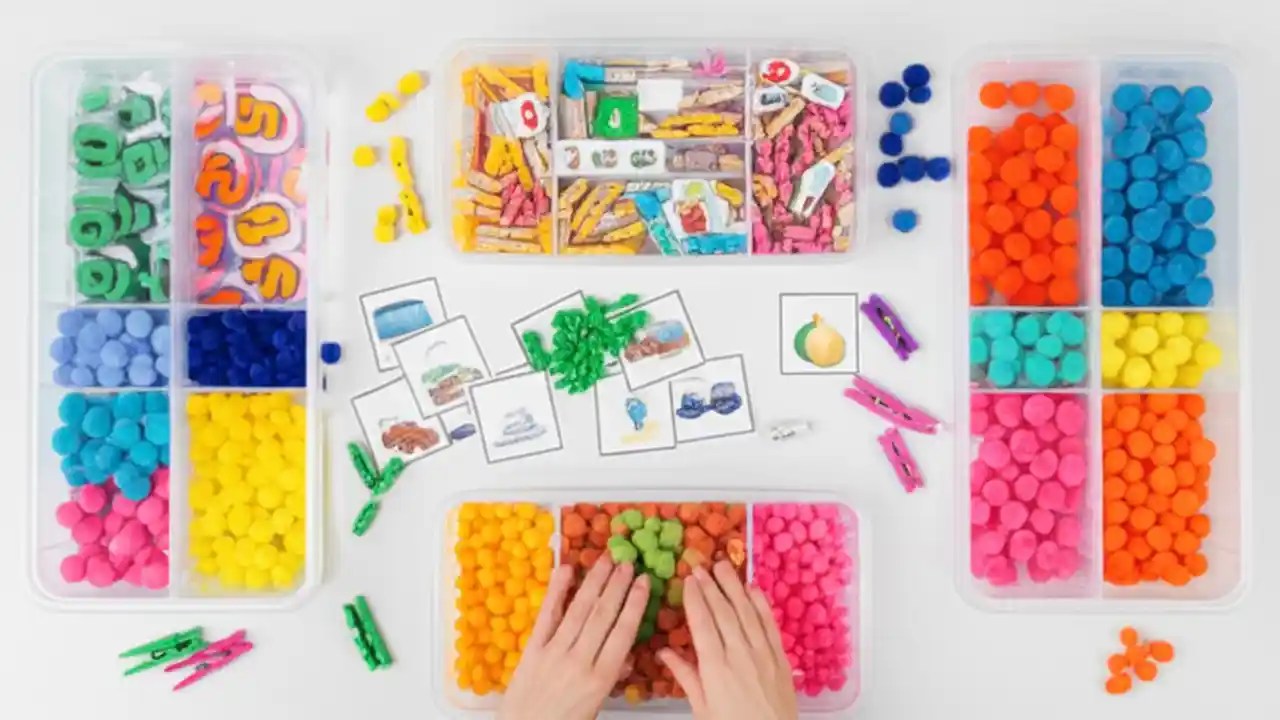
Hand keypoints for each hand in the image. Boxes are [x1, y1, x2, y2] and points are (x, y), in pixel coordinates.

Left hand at [498, 555, 648, 719]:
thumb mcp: (596, 706)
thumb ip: (609, 678)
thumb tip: (625, 657)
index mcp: (600, 678)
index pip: (623, 633)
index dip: (634, 604)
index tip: (643, 581)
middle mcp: (580, 660)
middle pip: (603, 615)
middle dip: (617, 586)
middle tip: (627, 561)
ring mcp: (554, 652)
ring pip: (579, 610)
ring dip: (594, 581)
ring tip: (606, 559)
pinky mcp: (532, 649)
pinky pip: (547, 615)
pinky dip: (556, 591)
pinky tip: (565, 570)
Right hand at [657, 561, 797, 719]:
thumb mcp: (702, 709)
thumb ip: (686, 677)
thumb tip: (664, 653)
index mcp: (715, 668)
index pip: (703, 624)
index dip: (695, 599)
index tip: (688, 579)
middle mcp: (740, 655)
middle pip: (724, 612)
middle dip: (711, 586)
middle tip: (701, 565)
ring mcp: (763, 654)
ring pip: (747, 612)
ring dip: (734, 587)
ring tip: (723, 567)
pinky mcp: (781, 658)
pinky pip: (770, 624)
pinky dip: (761, 604)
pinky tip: (754, 589)